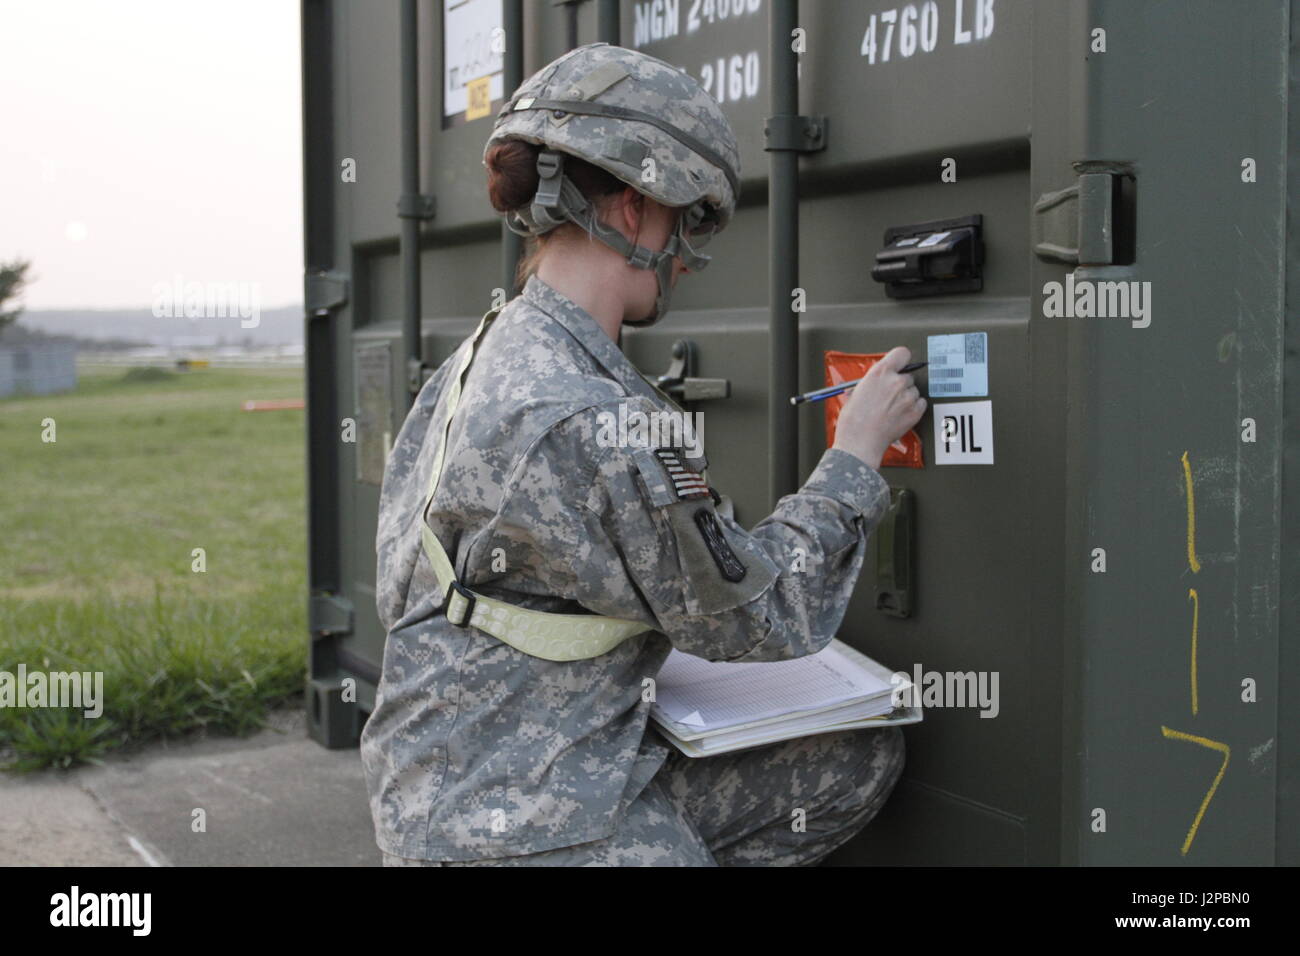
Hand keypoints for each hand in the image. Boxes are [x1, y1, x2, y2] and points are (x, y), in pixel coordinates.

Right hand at [830, 347, 926, 469]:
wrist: (860, 442)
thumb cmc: (854, 420)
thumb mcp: (857, 391)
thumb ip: (874, 381)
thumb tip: (881, 379)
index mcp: (880, 373)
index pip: (902, 353)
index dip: (901, 360)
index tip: (899, 366)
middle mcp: (896, 381)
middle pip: (908, 375)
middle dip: (901, 384)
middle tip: (889, 397)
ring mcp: (907, 397)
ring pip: (914, 390)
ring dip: (906, 397)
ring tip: (891, 409)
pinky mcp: (915, 411)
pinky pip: (921, 403)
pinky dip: (913, 408)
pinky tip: (899, 415)